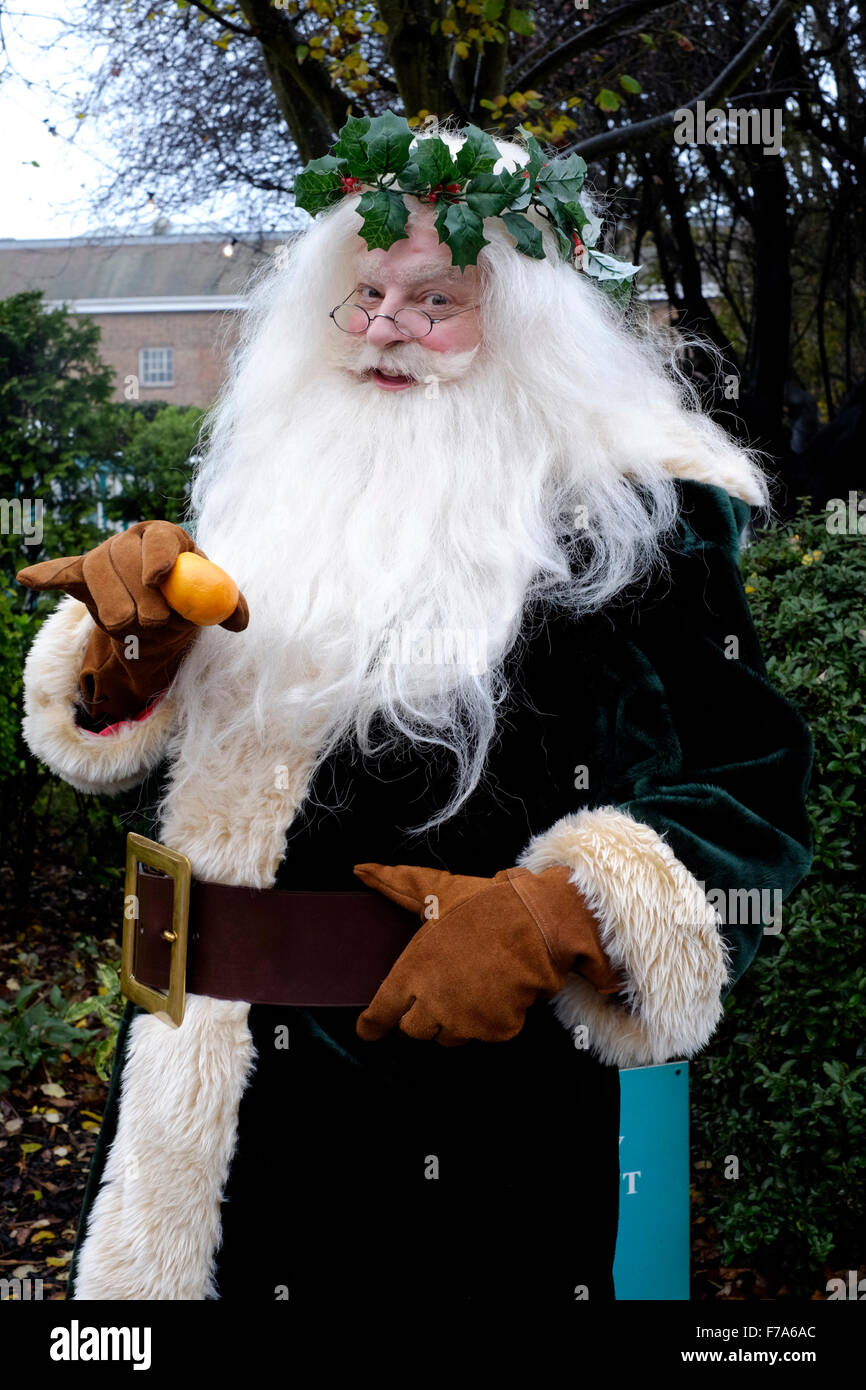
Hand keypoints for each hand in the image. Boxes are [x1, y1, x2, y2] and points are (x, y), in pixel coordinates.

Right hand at [17, 521, 248, 721]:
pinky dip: (45, 576)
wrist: (160, 614)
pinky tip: (26, 578)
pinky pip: (61, 573)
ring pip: (97, 574)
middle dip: (138, 593)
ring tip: (129, 625)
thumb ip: (227, 608)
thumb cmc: (189, 602)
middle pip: (125, 556)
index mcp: (168, 536)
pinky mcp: (81, 575)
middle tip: (152, 621)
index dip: (160, 556)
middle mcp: (132, 539)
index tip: (159, 578)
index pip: (162, 538)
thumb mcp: (211, 604)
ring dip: (113, 605)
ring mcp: (104, 556)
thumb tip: (238, 622)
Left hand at [352, 862, 622, 1045]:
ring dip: (453, 1020)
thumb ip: (395, 884)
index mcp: (413, 972)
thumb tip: (360, 868)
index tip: (368, 1030)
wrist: (540, 922)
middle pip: (413, 1030)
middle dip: (421, 1013)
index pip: (381, 1013)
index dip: (372, 1023)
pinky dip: (489, 1019)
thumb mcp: (436, 890)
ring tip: (469, 986)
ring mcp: (466, 1022)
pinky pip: (484, 1034)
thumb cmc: (485, 905)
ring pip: (448, 1037)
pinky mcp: (497, 1031)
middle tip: (439, 987)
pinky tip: (497, 991)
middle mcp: (434, 1004)